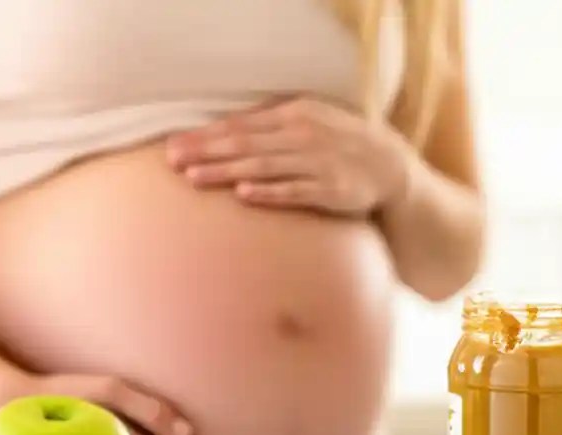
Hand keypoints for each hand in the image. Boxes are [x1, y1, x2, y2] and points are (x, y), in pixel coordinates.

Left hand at [165, 96, 412, 216]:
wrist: (389, 167)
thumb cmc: (338, 144)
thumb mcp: (308, 122)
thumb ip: (271, 125)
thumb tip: (222, 130)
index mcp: (294, 114)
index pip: (240, 125)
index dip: (205, 136)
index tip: (173, 147)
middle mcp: (303, 135)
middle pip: (245, 144)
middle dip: (206, 153)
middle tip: (172, 162)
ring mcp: (318, 163)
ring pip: (264, 167)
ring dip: (227, 172)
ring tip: (195, 178)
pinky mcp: (332, 191)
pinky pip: (295, 191)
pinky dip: (270, 192)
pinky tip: (244, 194)